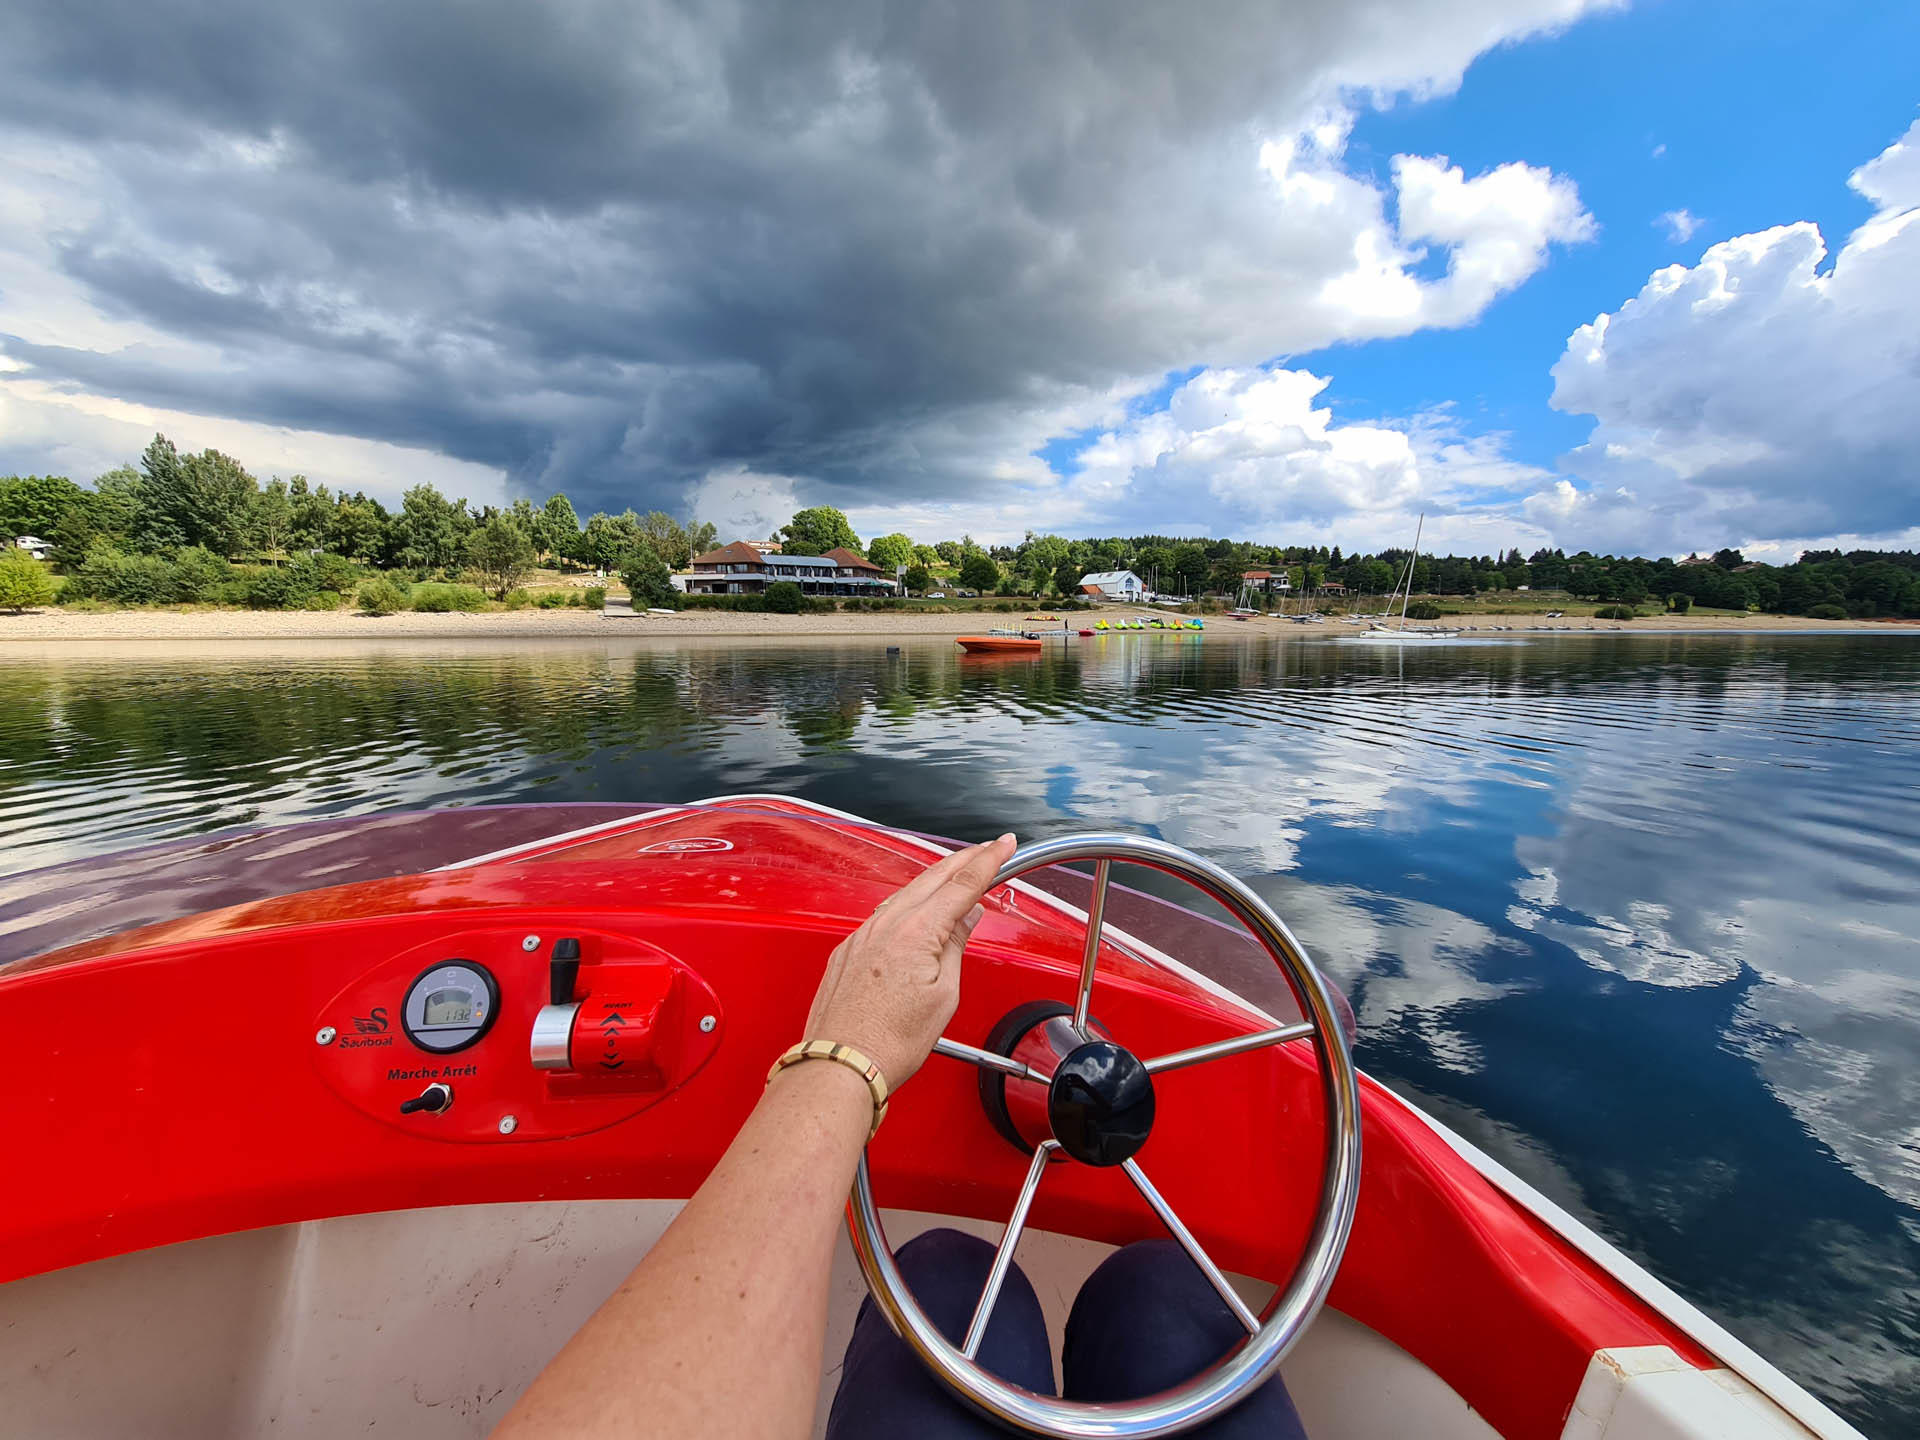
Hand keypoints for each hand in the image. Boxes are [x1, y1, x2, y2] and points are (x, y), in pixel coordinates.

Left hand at [803, 833, 1017, 1088]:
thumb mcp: (943, 995)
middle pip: (932, 877)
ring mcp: (862, 935)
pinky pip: (884, 915)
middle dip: (964, 860)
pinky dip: (908, 905)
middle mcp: (884, 924)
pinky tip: (917, 912)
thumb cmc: (889, 1041)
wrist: (842, 1063)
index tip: (1004, 845)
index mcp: (915, 931)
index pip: (962, 883)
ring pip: (906, 893)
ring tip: (957, 879)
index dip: (988, 859)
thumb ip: (954, 946)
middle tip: (987, 851)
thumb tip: (965, 918)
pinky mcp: (848, 949)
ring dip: (935, 881)